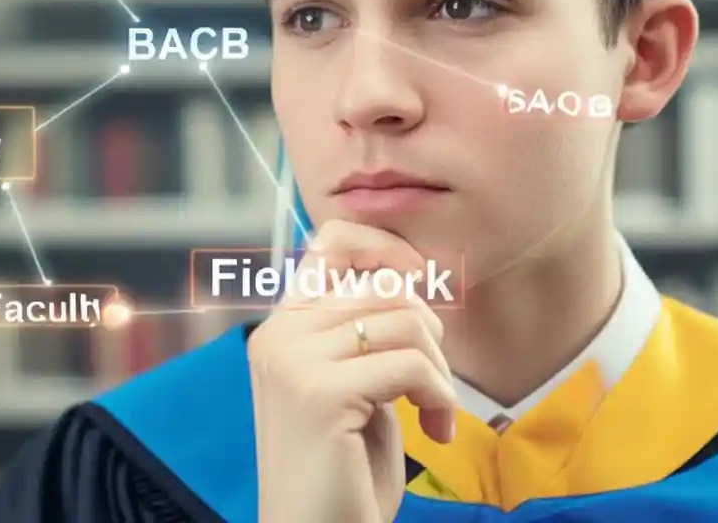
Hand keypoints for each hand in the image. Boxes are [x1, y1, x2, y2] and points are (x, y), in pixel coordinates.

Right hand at [247, 219, 456, 522]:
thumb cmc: (343, 476)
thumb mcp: (353, 388)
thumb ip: (364, 334)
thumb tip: (409, 277)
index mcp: (279, 330)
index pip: (330, 241)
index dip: (385, 247)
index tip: (423, 285)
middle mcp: (277, 336)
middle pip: (385, 285)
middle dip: (429, 333)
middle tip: (434, 387)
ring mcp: (293, 362)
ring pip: (404, 320)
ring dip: (438, 369)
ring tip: (436, 413)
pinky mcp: (319, 394)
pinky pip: (412, 366)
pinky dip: (440, 398)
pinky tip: (435, 434)